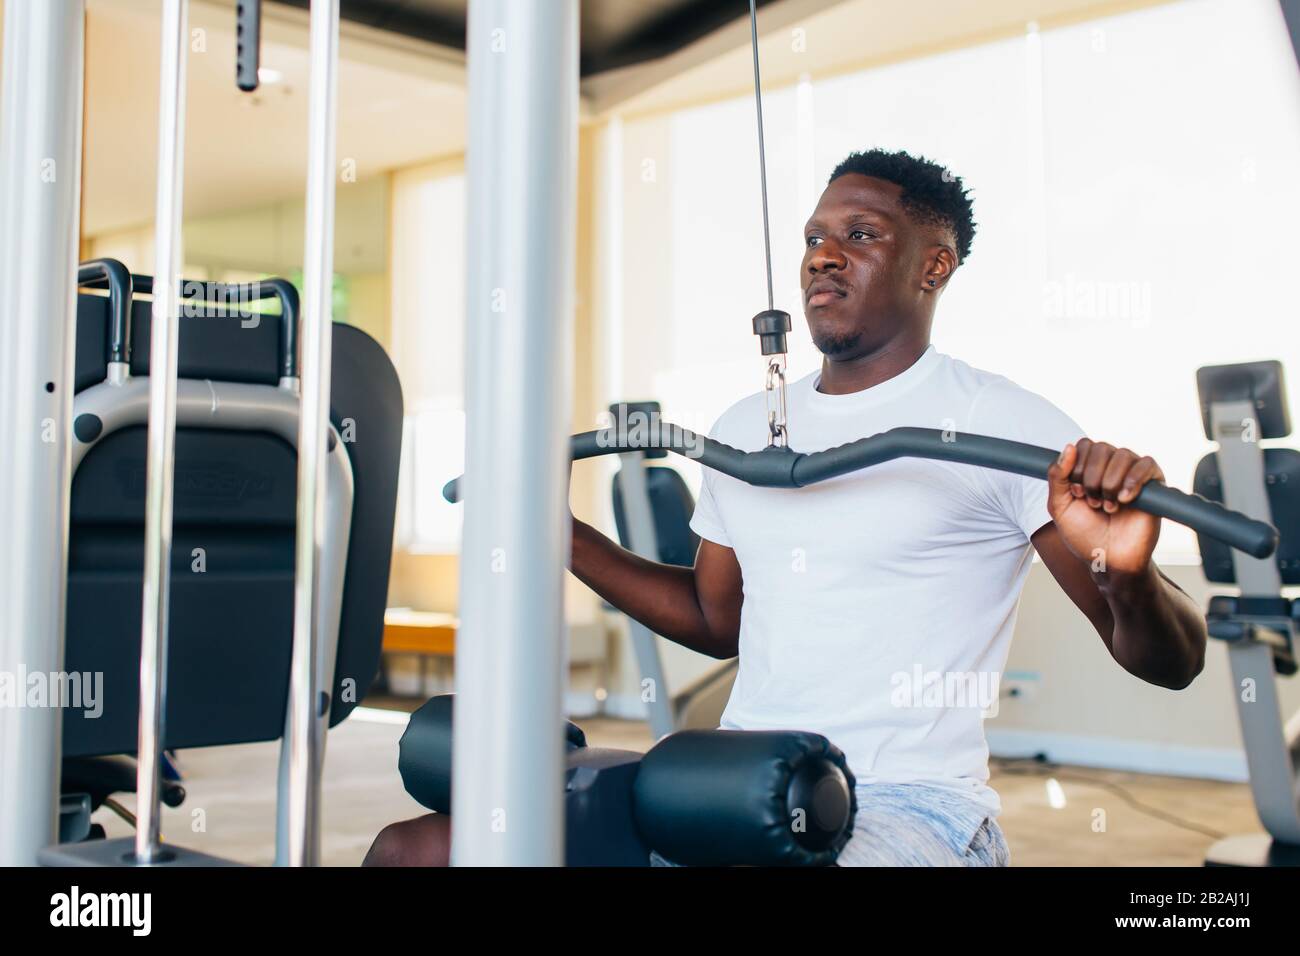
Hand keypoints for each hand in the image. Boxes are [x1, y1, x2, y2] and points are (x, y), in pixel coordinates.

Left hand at [1046, 439, 1163, 576]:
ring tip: (1108, 507)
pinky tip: (1124, 500)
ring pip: (1122, 454)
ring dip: (1110, 484)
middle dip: (1092, 478)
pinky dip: (1133, 481)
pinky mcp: (1154, 484)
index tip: (1077, 493)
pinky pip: (1147, 464)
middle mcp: (1111, 467)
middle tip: (1093, 503)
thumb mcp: (1059, 506)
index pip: (1084, 445)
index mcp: (1089, 468)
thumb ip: (1057, 476)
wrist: (1108, 558)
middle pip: (1101, 448)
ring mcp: (1133, 474)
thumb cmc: (1084, 534)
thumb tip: (1068, 447)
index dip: (1077, 468)